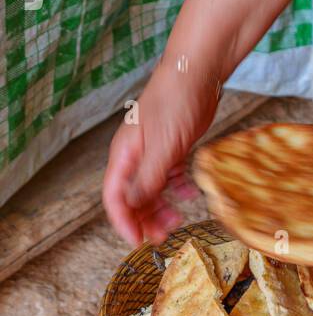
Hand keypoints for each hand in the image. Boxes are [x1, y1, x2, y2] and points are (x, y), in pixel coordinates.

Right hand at [102, 63, 217, 244]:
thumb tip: (132, 206)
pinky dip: (177, 189)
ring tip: (178, 220)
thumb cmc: (175, 104)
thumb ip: (147, 179)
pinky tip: (190, 194)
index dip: (123, 221)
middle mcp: (135, 156)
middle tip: (162, 237)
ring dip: (161, 207)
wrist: (195, 74)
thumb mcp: (162, 147)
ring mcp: (153, 152)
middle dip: (144, 219)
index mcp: (124, 156)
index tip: (136, 240)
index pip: (115, 197)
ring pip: (151, 189)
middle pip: (133, 197)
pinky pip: (168, 176)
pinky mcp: (171, 148)